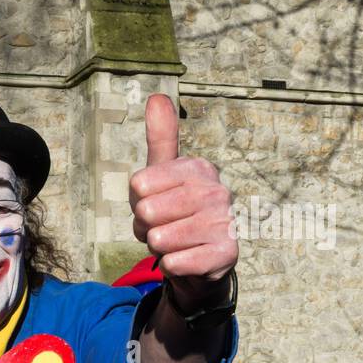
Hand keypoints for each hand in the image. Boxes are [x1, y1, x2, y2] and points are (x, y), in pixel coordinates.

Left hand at [129, 94, 237, 312]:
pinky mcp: (226, 255)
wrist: (200, 260)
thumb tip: (156, 97)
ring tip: (174, 242)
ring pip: (158, 239)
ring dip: (157, 247)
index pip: (138, 184)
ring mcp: (225, 223)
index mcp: (199, 168)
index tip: (153, 203)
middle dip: (144, 227)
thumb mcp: (163, 174)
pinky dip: (170, 266)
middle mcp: (218, 191)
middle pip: (146, 211)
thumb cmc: (175, 213)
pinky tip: (184, 259)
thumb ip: (161, 138)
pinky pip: (174, 263)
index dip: (136, 201)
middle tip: (161, 227)